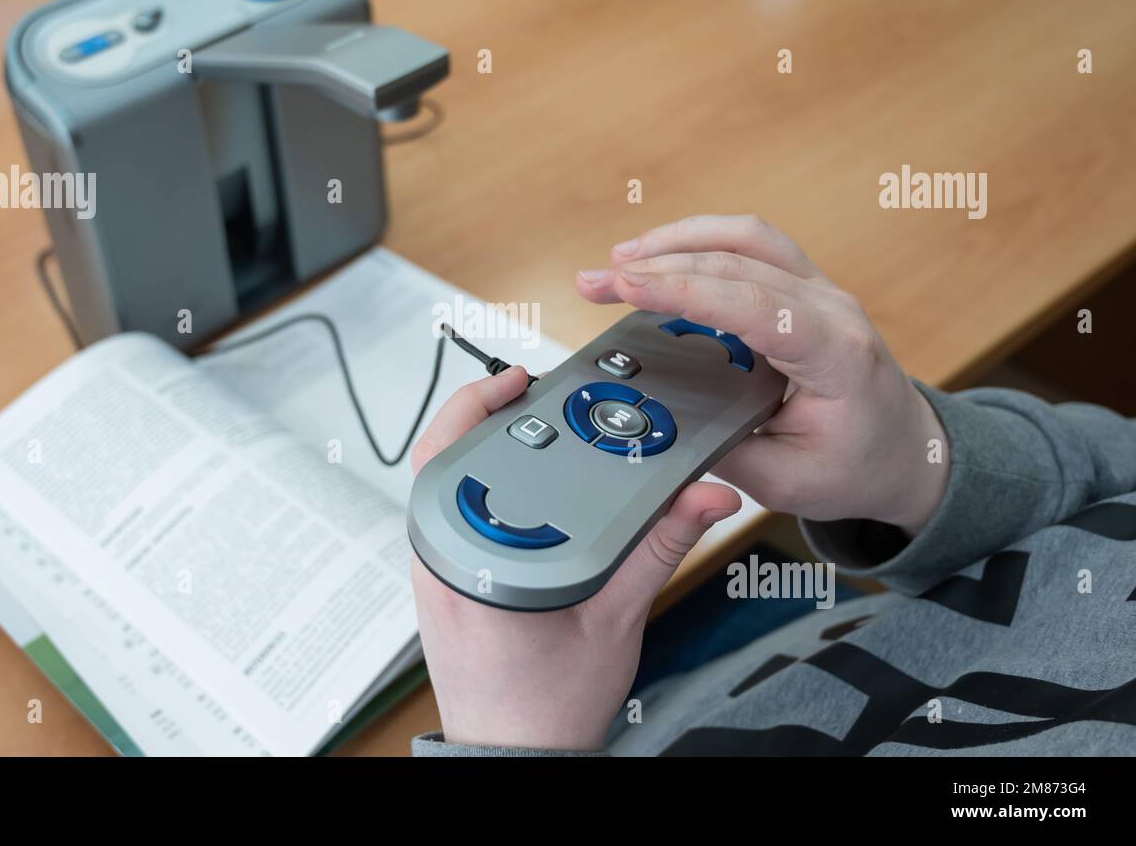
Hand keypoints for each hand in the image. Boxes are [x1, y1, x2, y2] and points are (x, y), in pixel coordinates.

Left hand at [410, 366, 741, 749]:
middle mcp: (436, 561)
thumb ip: (659, 548)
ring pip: (441, 487)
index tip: (522, 379)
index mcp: (470, 562)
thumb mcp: (616, 618)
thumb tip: (705, 498)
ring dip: (479, 449)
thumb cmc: (550, 702)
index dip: (483, 404)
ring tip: (527, 426)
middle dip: (480, 413)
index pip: (456, 455)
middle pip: (440, 458)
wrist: (514, 756)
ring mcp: (430, 573)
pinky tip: (519, 482)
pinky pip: (449, 516)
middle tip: (526, 390)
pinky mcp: (439, 586)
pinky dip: (480, 486)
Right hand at [576, 214, 947, 532]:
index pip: (752, 305)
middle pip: (739, 260)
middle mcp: (833, 308)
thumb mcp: (784, 482)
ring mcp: (821, 290)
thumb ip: (721, 451)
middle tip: (593, 283)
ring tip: (618, 261)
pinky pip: (753, 246)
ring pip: (746, 238)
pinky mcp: (805, 288)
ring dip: (677, 241)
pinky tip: (660, 257)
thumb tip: (659, 420)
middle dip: (657, 265)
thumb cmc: (855, 468)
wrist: (907, 453)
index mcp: (836, 354)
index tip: (623, 287)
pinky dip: (701, 243)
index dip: (682, 290)